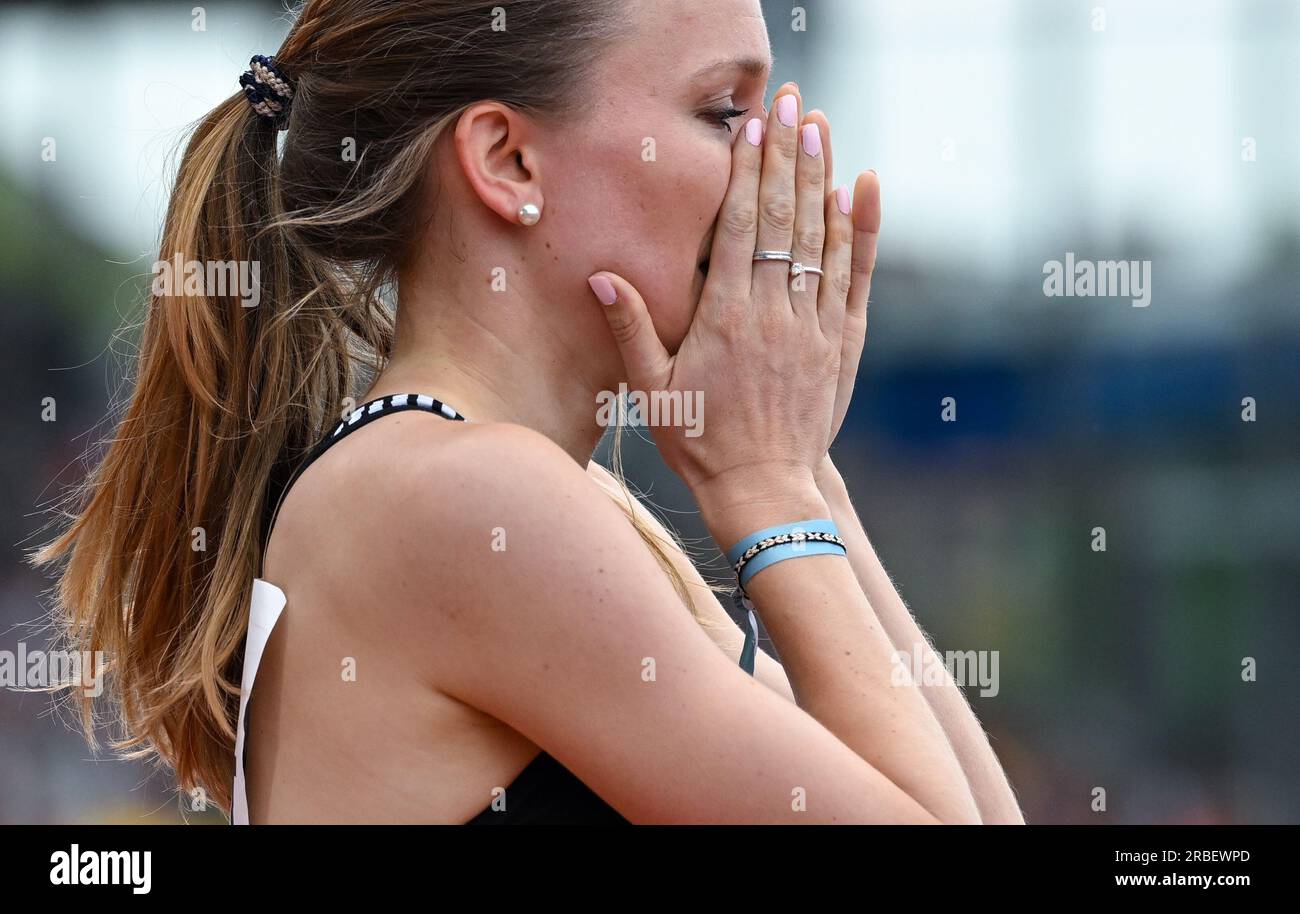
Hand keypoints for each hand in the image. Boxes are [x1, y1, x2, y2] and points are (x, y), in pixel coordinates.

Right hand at [589, 84, 870, 502]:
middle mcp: (775, 313)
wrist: (763, 489)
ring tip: (820, 126)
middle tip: (790, 102)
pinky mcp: (841, 344)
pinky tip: (862, 188)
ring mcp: (814, 326)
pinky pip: (854, 277)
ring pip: (822, 239)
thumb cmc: (700, 442)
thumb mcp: (652, 390)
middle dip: (787, 154)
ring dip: (821, 177)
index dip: (748, 171)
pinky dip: (859, 232)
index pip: (742, 227)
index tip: (752, 126)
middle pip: (785, 219)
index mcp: (726, 318)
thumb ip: (631, 329)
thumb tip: (602, 276)